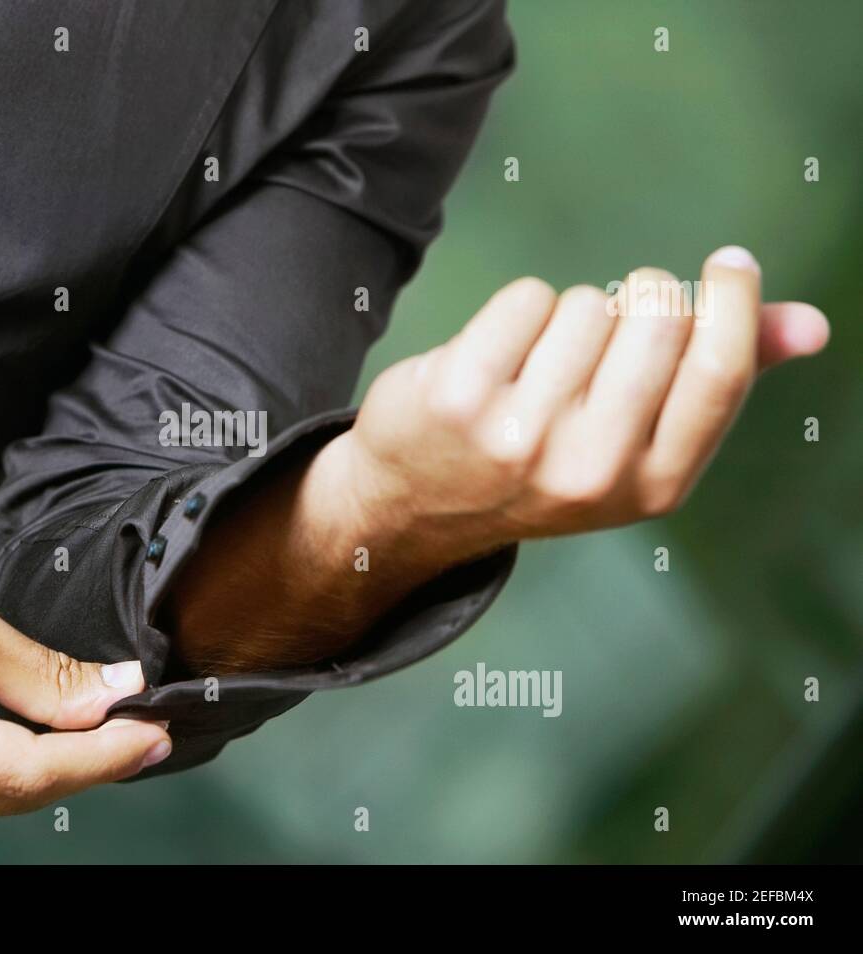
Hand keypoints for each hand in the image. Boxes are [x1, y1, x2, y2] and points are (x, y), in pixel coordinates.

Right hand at [0, 540, 170, 827]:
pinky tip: (44, 741)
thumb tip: (109, 693)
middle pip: (17, 794)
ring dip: (53, 766)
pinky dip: (9, 767)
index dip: (103, 753)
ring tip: (108, 732)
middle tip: (144, 729)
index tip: (153, 729)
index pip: (31, 769)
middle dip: (88, 762)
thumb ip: (39, 672)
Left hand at [342, 246, 828, 558]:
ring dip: (571, 314)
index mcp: (653, 486)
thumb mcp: (635, 449)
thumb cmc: (545, 458)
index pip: (719, 371)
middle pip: (657, 317)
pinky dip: (520, 310)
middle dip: (642, 298)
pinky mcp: (460, 396)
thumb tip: (811, 326)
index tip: (727, 265)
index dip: (732, 302)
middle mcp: (590, 469)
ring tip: (540, 365)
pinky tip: (497, 358)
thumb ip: (716, 381)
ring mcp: (520, 435)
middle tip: (611, 326)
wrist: (415, 501)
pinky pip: (527, 298)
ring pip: (588, 302)